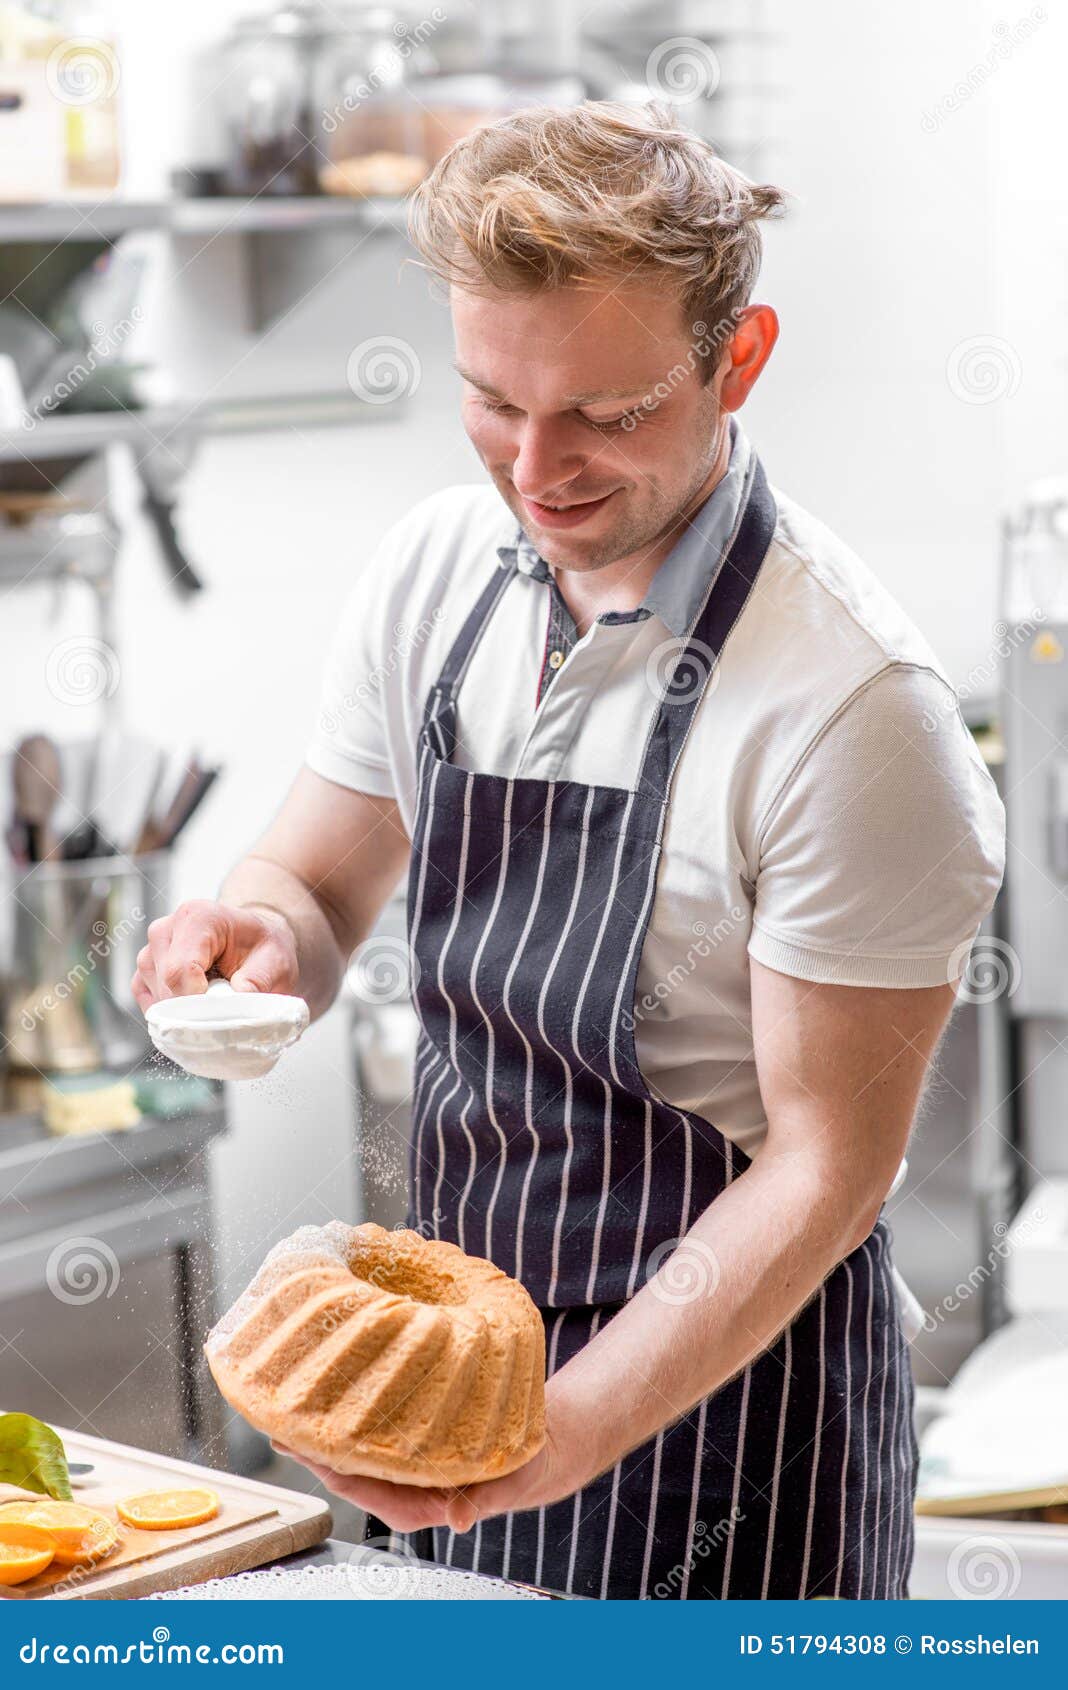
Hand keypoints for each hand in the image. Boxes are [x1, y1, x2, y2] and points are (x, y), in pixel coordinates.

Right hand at [132, 899, 298, 1008]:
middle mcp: (166, 929)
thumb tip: (235, 1006)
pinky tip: (195, 1005)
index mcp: (198, 917)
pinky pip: (147, 1000)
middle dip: (193, 1008)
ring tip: (213, 1000)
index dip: (197, 1000)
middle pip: (166, 984)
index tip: (220, 1011)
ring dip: (183, 1009)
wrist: (253, 943)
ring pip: (155, 996)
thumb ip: (256, 983)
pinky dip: (170, 1012)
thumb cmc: (262, 949)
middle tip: (224, 1011)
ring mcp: (151, 950)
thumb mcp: (275, 962)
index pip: (180, 969)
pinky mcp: (146, 970)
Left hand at [272, 1397, 587, 1535]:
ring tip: (285, 1391)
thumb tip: (460, 1520)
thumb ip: (481, 1501)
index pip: (354, 1483)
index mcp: (411, 1504)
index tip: (296, 1441)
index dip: (322, 1462)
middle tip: (273, 1410)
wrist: (535, 1450)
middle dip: (305, 1440)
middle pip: (338, 1463)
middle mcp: (395, 1484)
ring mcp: (396, 1462)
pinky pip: (365, 1423)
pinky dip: (344, 1405)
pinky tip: (327, 1381)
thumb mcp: (506, 1485)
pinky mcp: (402, 1438)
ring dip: (318, 1422)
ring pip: (346, 1443)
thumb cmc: (519, 1470)